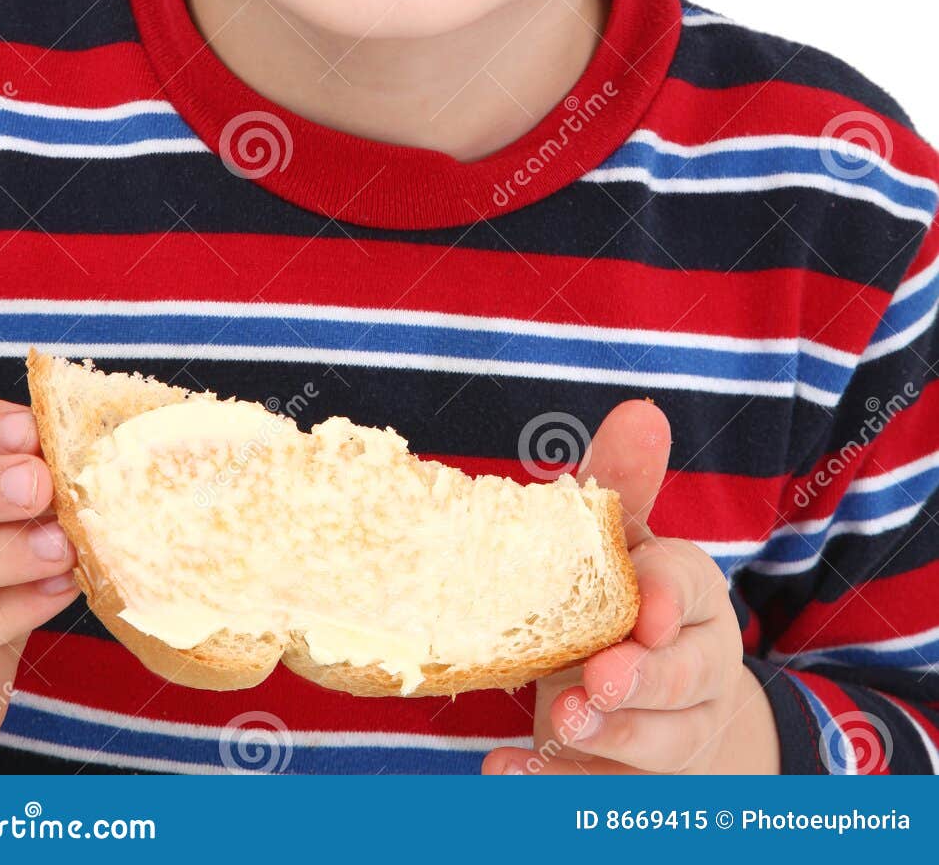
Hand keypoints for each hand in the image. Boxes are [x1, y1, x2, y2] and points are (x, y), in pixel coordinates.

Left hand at [482, 400, 779, 775]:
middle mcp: (696, 665)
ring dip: (610, 734)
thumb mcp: (624, 539)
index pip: (689, 587)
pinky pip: (600, 788)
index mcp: (689, 593)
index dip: (667, 598)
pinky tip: (503, 770)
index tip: (643, 610)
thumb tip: (641, 411)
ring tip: (561, 722)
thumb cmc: (625, 595)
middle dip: (645, 679)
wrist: (659, 698)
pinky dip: (551, 784)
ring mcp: (671, 731)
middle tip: (600, 679)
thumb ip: (623, 482)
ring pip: (657, 742)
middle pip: (684, 676)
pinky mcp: (630, 778)